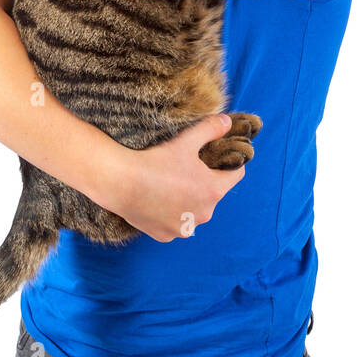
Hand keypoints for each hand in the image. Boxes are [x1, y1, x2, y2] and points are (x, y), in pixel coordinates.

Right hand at [108, 115, 246, 241]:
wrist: (121, 182)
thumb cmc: (155, 161)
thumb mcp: (186, 141)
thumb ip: (210, 129)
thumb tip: (228, 121)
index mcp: (213, 191)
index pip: (235, 175)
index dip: (228, 163)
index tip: (217, 156)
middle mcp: (204, 214)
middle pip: (213, 194)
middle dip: (204, 182)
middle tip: (186, 169)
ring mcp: (184, 228)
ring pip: (194, 211)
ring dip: (188, 201)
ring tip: (170, 185)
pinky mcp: (166, 235)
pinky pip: (174, 223)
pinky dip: (170, 214)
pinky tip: (157, 201)